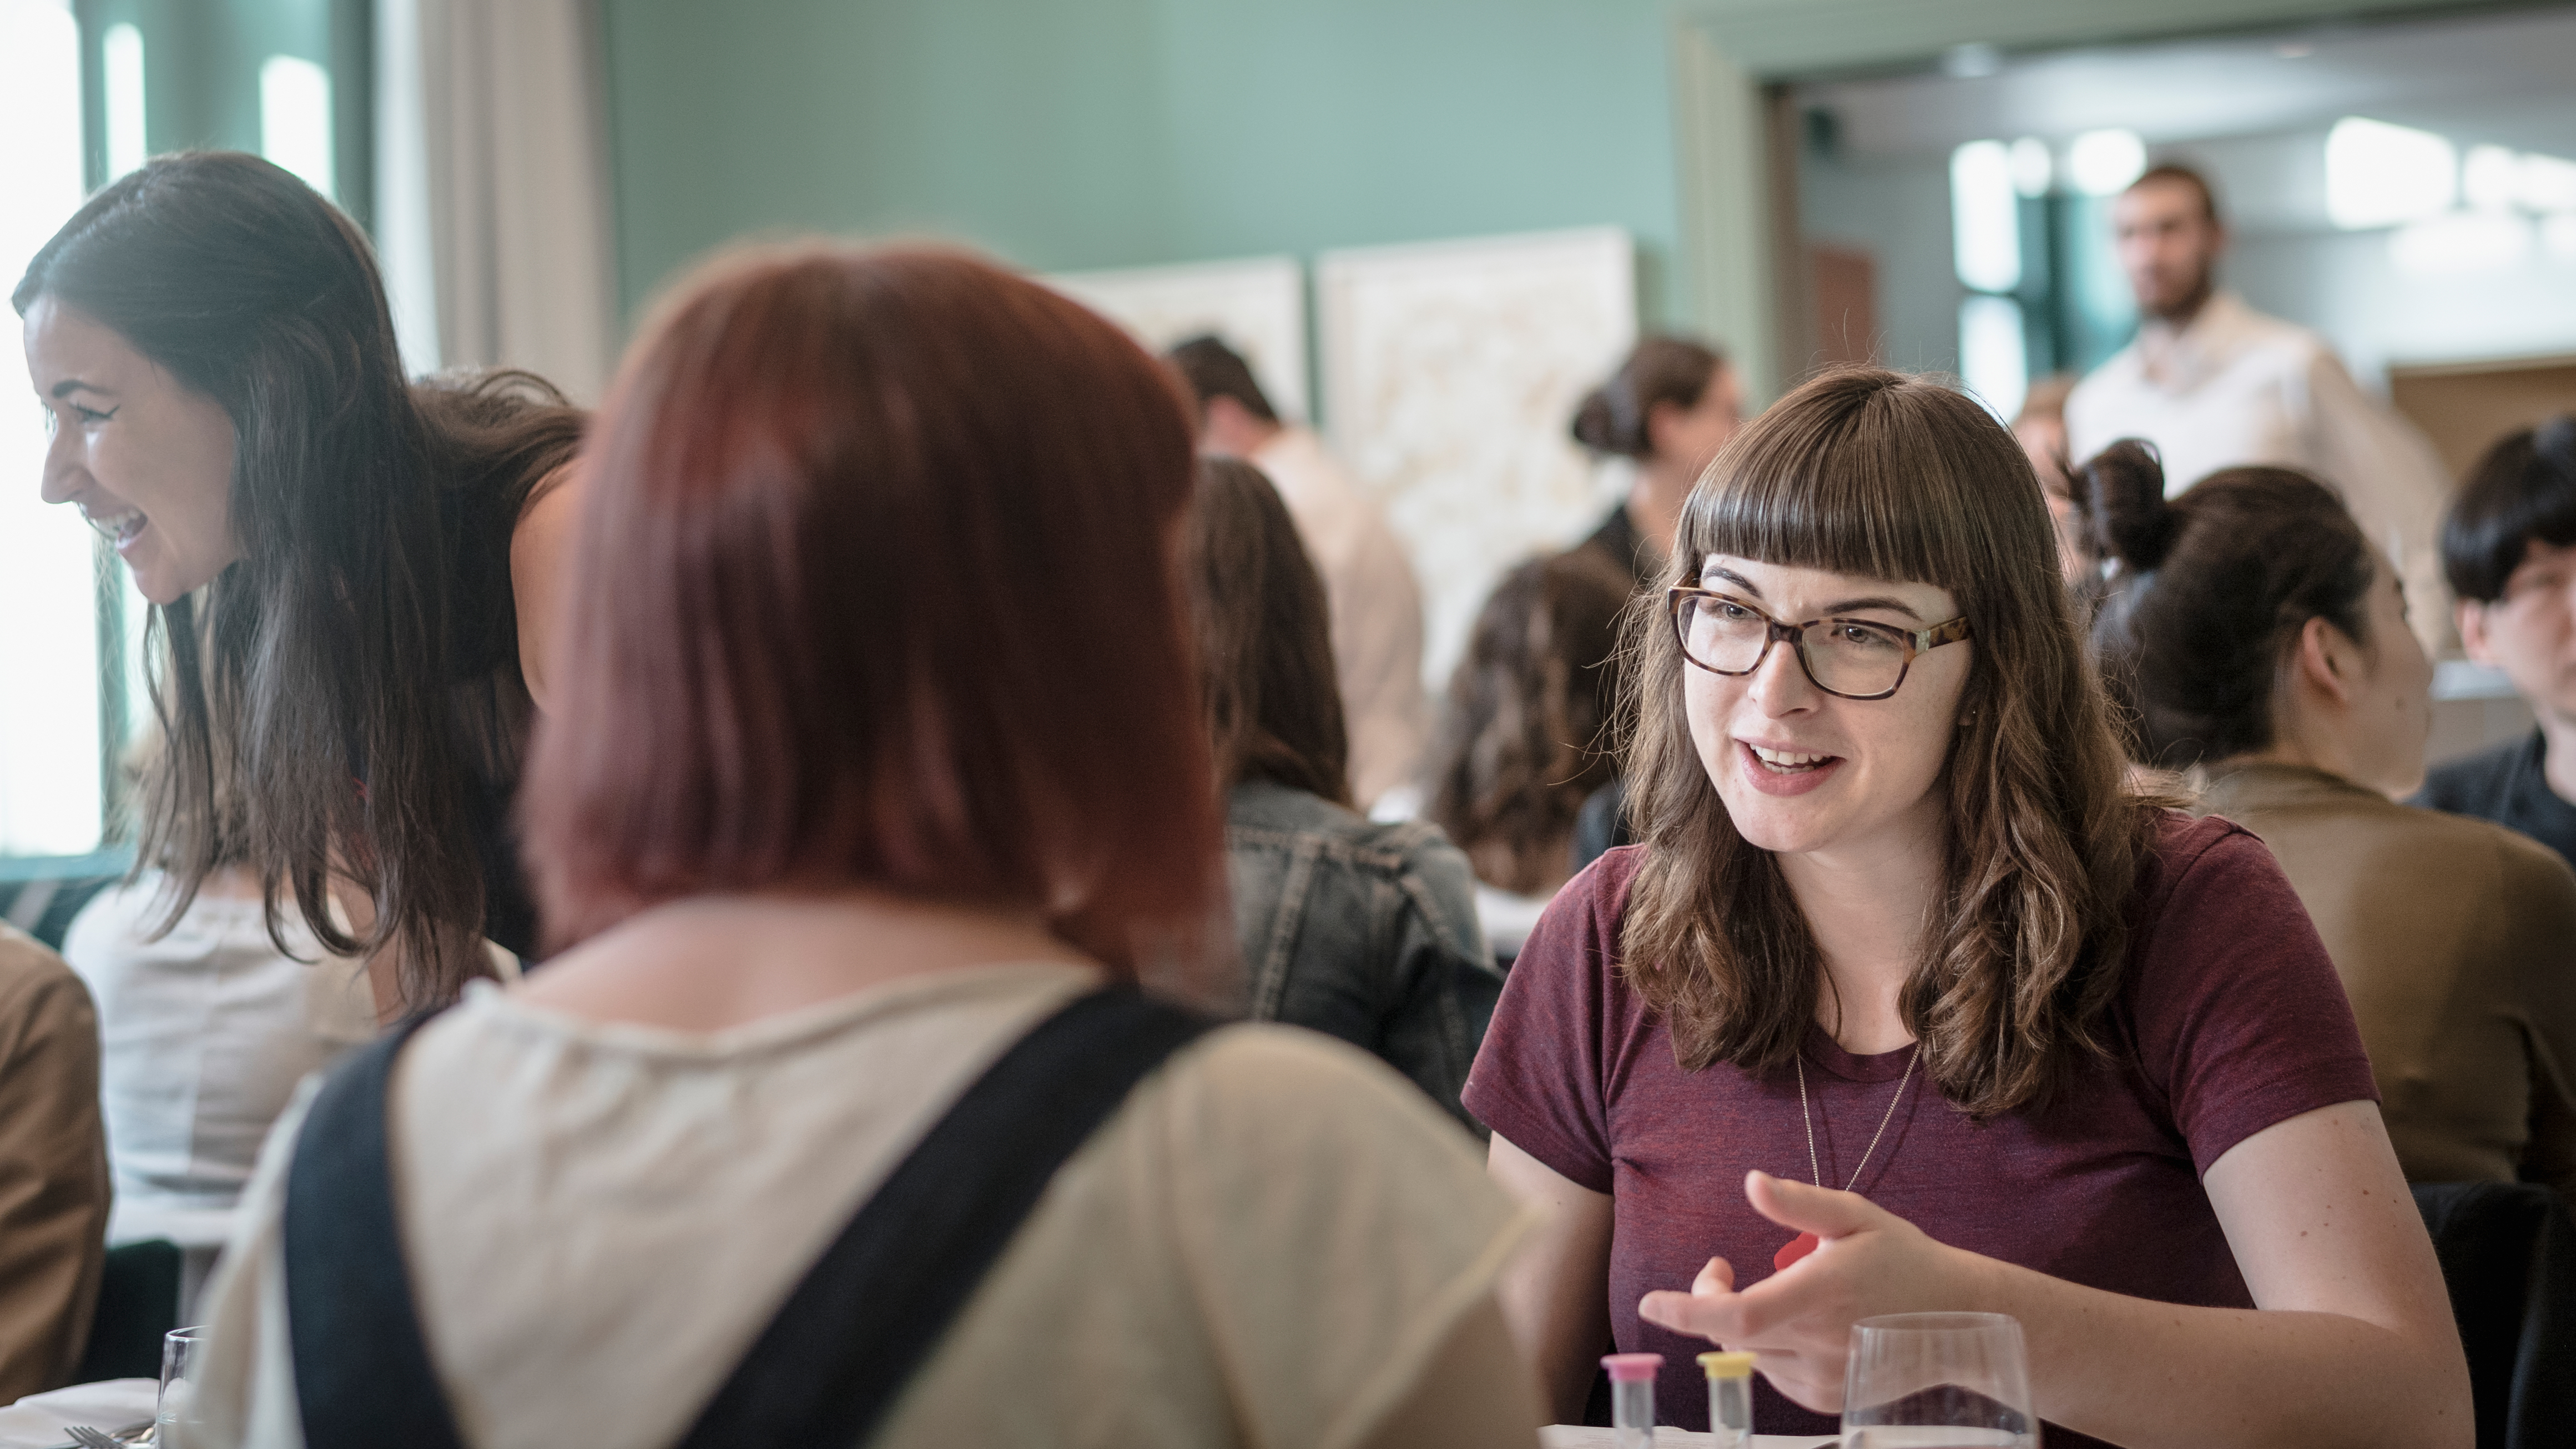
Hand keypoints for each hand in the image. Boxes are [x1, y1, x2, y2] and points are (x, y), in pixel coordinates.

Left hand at [1636, 1170, 1977, 1411]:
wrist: (1958, 1318)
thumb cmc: (1903, 1259)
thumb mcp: (1855, 1216)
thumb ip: (1800, 1203)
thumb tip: (1752, 1183)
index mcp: (1820, 1294)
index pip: (1739, 1316)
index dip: (1688, 1311)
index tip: (1650, 1303)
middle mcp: (1819, 1343)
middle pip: (1732, 1335)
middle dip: (1706, 1301)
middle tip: (1720, 1270)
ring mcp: (1824, 1377)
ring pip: (1749, 1357)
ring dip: (1739, 1325)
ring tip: (1765, 1292)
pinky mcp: (1827, 1398)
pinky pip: (1773, 1375)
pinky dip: (1765, 1349)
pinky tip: (1792, 1324)